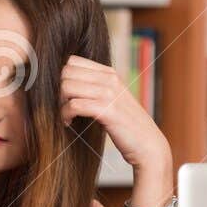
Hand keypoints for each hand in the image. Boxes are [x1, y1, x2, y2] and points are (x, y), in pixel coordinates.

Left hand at [61, 56, 174, 206]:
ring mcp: (109, 93)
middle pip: (66, 72)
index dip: (62, 78)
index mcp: (109, 73)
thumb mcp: (111, 99)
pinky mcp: (107, 110)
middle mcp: (109, 79)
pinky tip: (69, 123)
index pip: (72, 61)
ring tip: (66, 116)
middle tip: (62, 107)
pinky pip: (74, 105)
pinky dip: (65, 115)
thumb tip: (64, 84)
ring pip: (67, 87)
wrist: (147, 144)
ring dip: (60, 104)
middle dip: (58, 91)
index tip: (64, 95)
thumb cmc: (125, 125)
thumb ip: (94, 88)